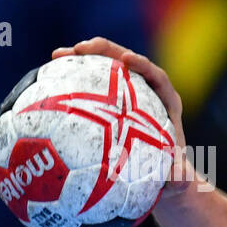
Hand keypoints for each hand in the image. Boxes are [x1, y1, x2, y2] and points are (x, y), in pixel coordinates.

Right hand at [51, 38, 196, 199]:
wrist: (158, 174)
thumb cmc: (169, 174)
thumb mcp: (176, 177)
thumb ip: (180, 176)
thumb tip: (178, 177)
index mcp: (166, 104)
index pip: (157, 77)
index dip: (142, 65)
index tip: (126, 59)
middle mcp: (148, 93)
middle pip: (126, 62)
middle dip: (105, 50)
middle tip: (80, 48)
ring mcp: (127, 94)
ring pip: (105, 69)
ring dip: (82, 58)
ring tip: (57, 56)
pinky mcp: (109, 100)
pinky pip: (90, 85)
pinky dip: (71, 80)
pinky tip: (46, 80)